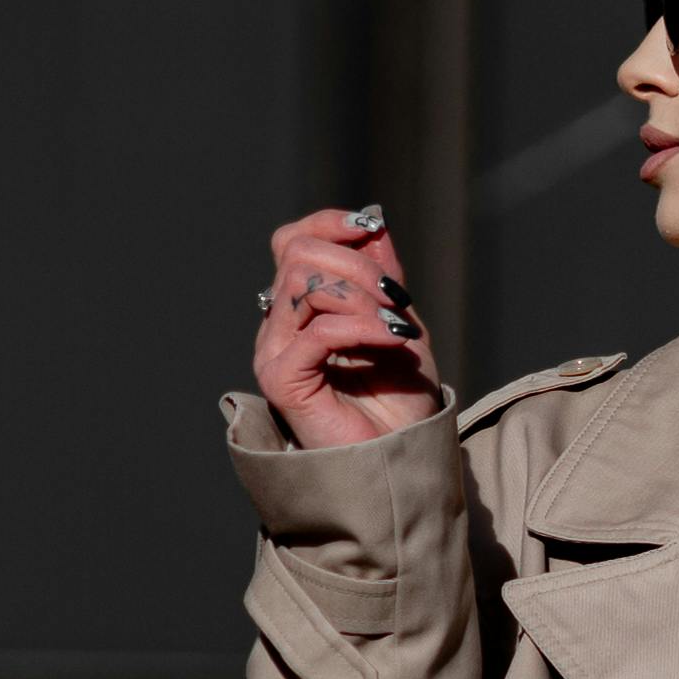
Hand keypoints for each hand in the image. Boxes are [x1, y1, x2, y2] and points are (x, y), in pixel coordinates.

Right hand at [252, 206, 449, 450]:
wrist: (402, 455)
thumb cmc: (400, 399)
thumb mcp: (399, 319)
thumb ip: (382, 273)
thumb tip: (373, 222)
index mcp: (301, 308)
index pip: (293, 241)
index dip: (329, 224)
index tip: (372, 229)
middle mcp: (280, 326)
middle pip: (298, 254)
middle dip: (356, 264)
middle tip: (396, 296)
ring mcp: (276, 352)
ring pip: (304, 286)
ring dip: (362, 296)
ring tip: (396, 326)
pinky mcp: (281, 381)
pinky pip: (317, 332)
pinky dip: (362, 326)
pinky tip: (391, 339)